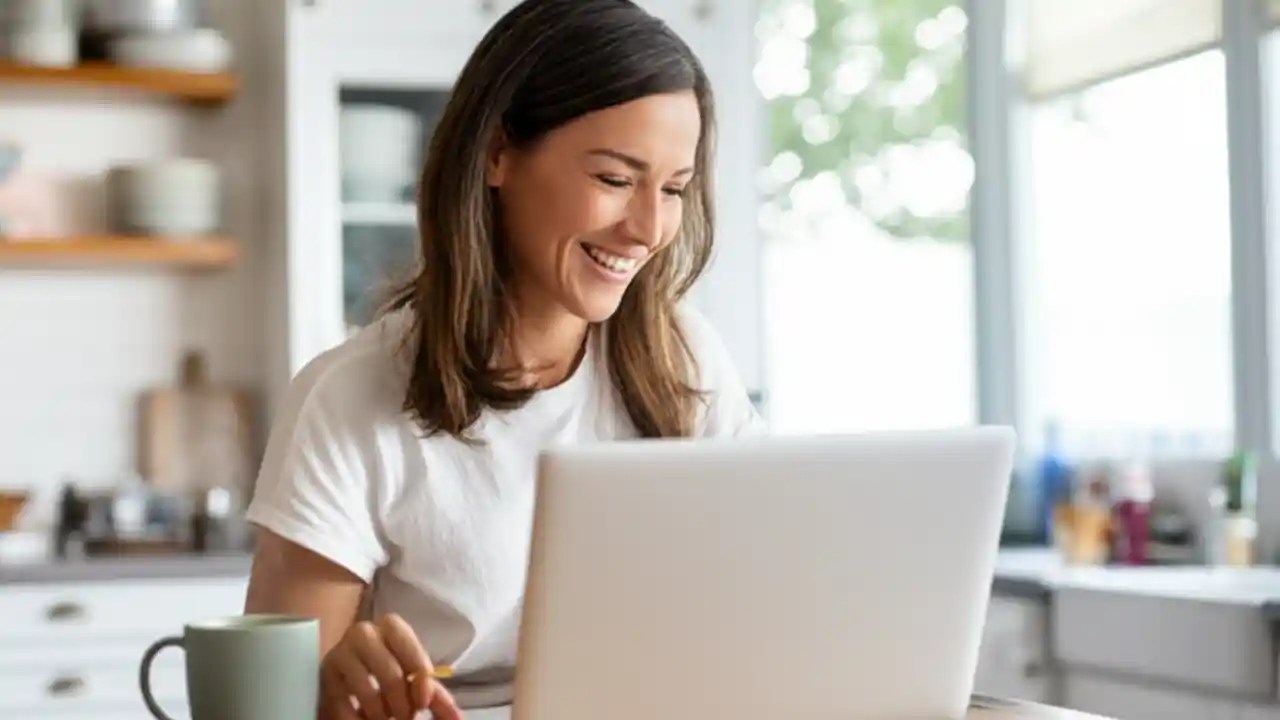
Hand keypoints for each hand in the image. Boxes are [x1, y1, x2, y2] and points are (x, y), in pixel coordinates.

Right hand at [320, 613, 462, 719]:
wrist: (344, 673)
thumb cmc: (387, 671)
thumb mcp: (412, 679)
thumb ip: (436, 696)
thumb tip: (457, 718)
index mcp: (391, 627)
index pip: (412, 651)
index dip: (420, 680)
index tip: (423, 703)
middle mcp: (363, 633)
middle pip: (391, 675)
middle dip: (402, 705)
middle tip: (405, 717)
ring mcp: (340, 653)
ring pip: (368, 692)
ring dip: (381, 714)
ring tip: (385, 718)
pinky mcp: (324, 676)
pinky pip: (343, 705)